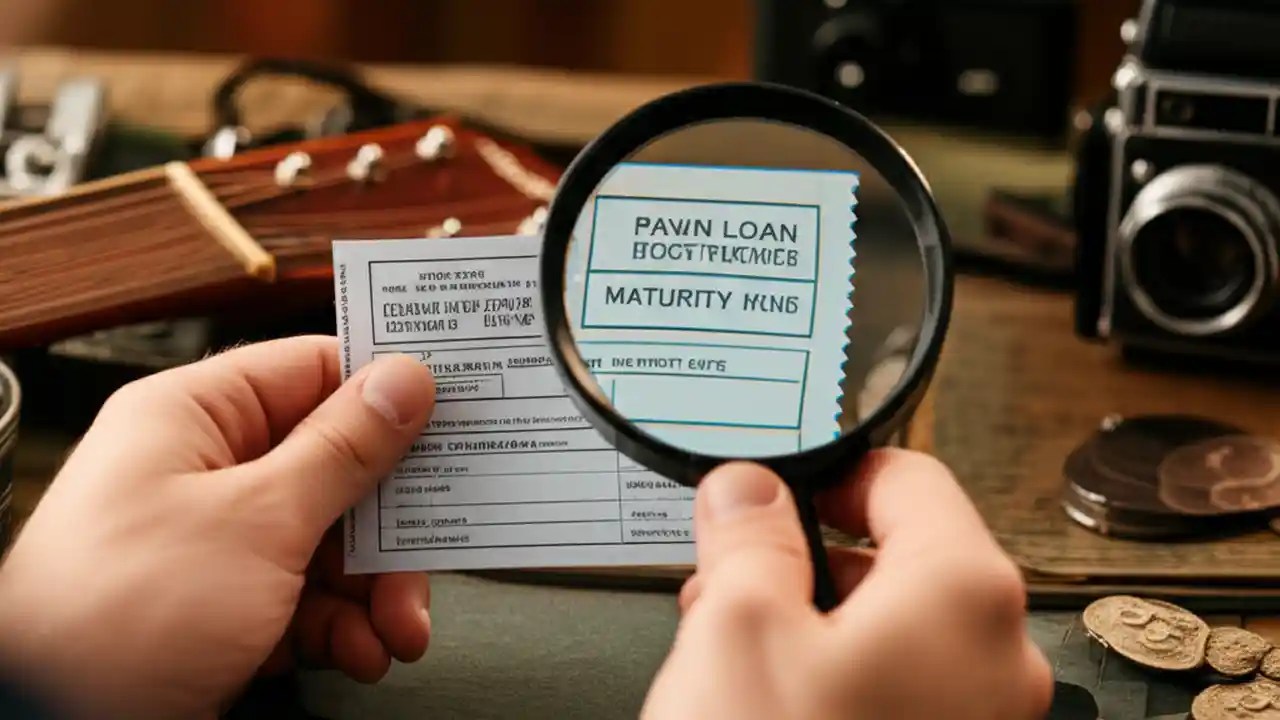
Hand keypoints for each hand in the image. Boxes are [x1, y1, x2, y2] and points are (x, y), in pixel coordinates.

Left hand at [0, 336, 436, 719]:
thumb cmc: (116, 619)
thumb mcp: (258, 521)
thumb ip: (343, 449)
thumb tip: (403, 381)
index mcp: (193, 416)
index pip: (311, 371)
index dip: (385, 392)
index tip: (450, 415)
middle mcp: (201, 469)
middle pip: (333, 468)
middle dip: (388, 526)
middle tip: (426, 557)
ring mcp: (211, 541)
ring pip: (328, 540)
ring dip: (372, 590)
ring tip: (395, 632)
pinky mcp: (220, 603)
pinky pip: (304, 596)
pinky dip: (340, 627)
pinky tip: (357, 653)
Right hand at [643, 451, 1052, 719]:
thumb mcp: (736, 626)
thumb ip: (748, 533)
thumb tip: (748, 490)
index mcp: (963, 592)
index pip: (905, 476)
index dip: (826, 473)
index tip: (772, 491)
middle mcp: (995, 659)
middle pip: (902, 558)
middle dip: (806, 560)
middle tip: (731, 578)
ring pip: (897, 631)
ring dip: (815, 624)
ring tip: (735, 651)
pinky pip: (901, 693)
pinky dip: (840, 681)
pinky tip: (772, 705)